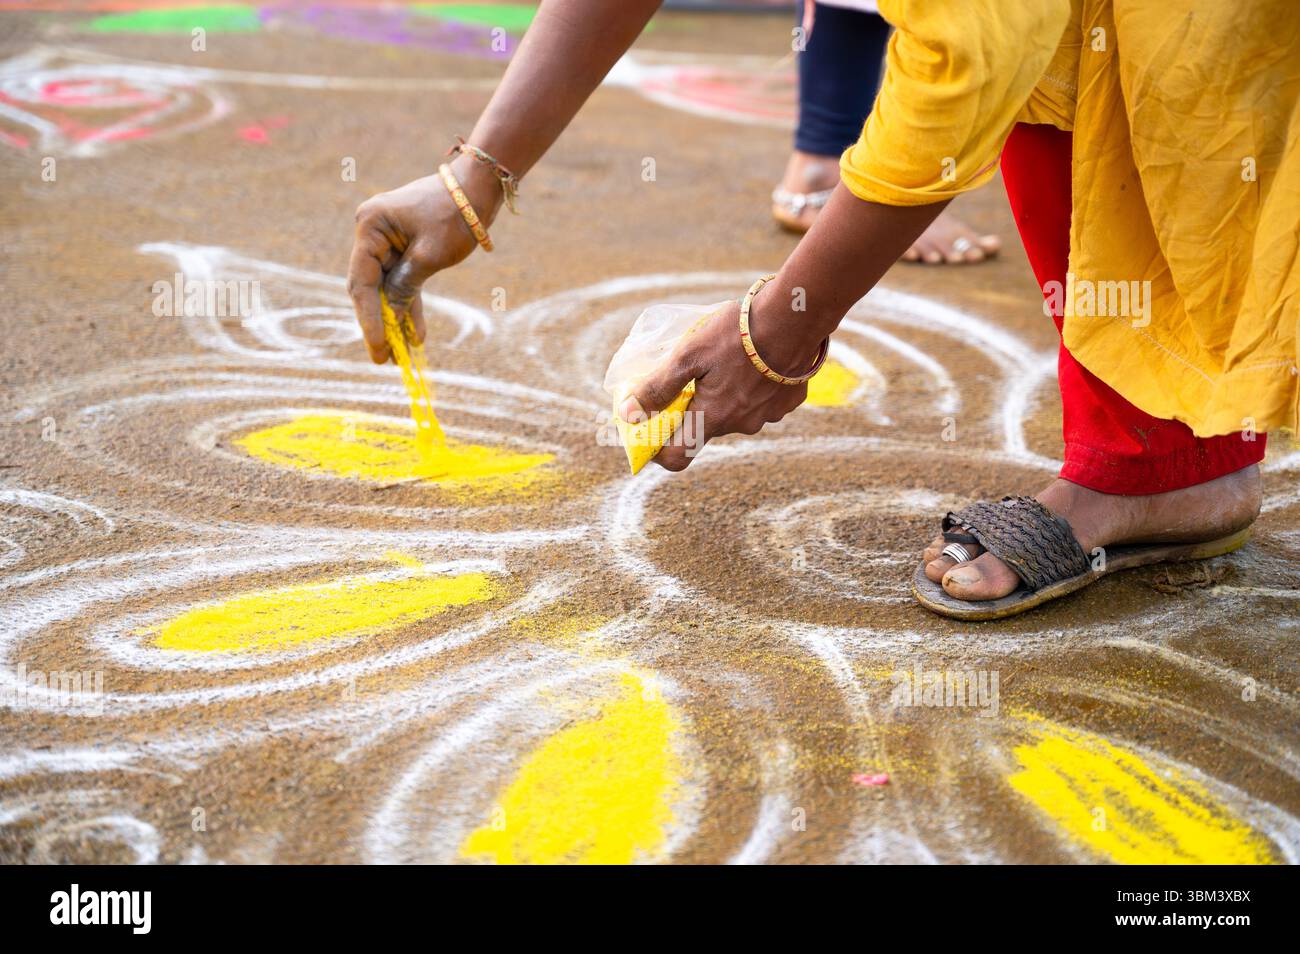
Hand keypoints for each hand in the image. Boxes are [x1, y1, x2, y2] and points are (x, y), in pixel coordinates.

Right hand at [347, 157, 501, 362]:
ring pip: (386, 290)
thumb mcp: (430, 256)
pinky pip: (402, 283)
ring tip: (400, 356)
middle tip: (383, 359)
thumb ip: (405, 286)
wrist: (477, 188)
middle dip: (379, 325)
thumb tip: (389, 316)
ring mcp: (387, 242)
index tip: (377, 346)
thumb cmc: (455, 214)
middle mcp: (372, 234)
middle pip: (370, 288)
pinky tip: (416, 335)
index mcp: (370, 227)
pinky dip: (409, 306)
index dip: (369, 318)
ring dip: (395, 321)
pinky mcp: (404, 250)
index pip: (362, 282)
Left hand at [617, 298, 820, 470]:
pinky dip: (752, 387)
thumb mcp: (689, 353)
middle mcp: (742, 424)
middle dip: (692, 408)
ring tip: (725, 360)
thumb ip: (658, 386)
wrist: (796, 317)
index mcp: (714, 417)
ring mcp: (769, 415)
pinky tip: (754, 360)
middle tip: (689, 375)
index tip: (648, 430)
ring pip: (735, 413)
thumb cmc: (739, 333)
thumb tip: (627, 414)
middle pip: (705, 428)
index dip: (658, 450)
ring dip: (724, 395)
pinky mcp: (789, 400)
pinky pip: (762, 401)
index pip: (678, 457)